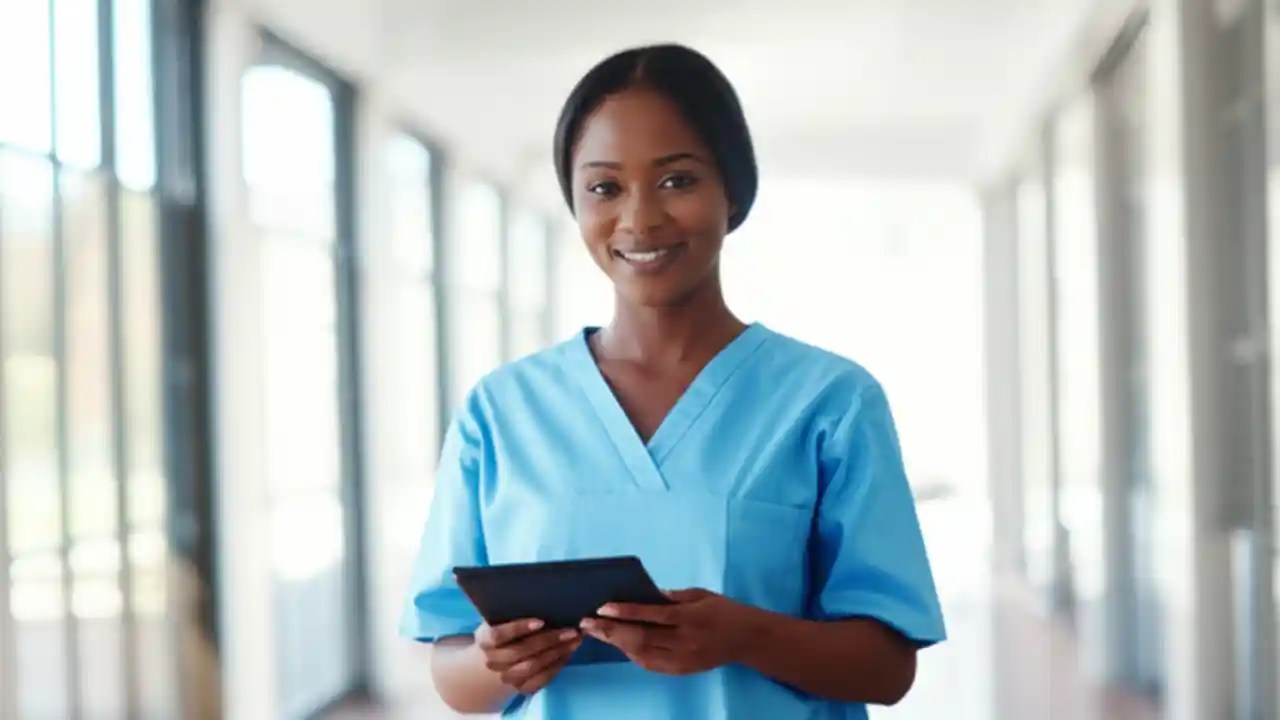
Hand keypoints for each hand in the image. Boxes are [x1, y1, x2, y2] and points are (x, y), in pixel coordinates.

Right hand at [474, 619, 582, 693]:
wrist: (499, 656)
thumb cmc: (506, 628)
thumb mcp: (505, 617)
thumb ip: (517, 610)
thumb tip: (544, 597)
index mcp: (484, 639)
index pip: (498, 635)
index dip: (518, 628)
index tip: (541, 621)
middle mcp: (492, 660)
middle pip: (519, 652)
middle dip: (547, 640)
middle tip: (570, 630)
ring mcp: (505, 677)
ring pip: (531, 667)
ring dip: (556, 653)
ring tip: (574, 641)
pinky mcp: (520, 688)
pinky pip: (540, 680)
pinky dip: (556, 666)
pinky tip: (568, 653)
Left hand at [579, 588, 762, 674]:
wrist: (748, 639)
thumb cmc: (724, 610)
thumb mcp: (701, 594)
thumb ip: (674, 596)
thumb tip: (645, 594)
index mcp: (691, 617)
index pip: (652, 615)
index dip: (626, 612)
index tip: (602, 607)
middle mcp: (685, 641)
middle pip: (642, 638)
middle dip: (611, 631)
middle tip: (587, 623)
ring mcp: (683, 660)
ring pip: (642, 654)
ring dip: (616, 644)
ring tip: (597, 633)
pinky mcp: (682, 670)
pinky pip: (650, 664)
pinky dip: (632, 654)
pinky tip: (620, 645)